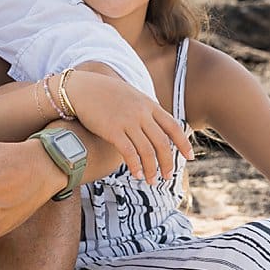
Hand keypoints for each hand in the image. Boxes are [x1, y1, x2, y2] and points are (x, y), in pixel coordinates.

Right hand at [63, 70, 191, 182]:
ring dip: (152, 168)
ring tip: (151, 180)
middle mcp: (141, 113)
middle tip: (167, 176)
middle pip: (162, 142)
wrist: (80, 88)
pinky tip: (137, 174)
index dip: (183, 143)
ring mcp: (127, 121)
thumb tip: (153, 123)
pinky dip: (135, 165)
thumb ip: (143, 108)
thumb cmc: (102, 93)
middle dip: (167, 162)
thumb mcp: (129, 95)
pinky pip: (128, 152)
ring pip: (147, 150)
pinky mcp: (112, 130)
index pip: (173, 126)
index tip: (190, 157)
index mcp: (148, 104)